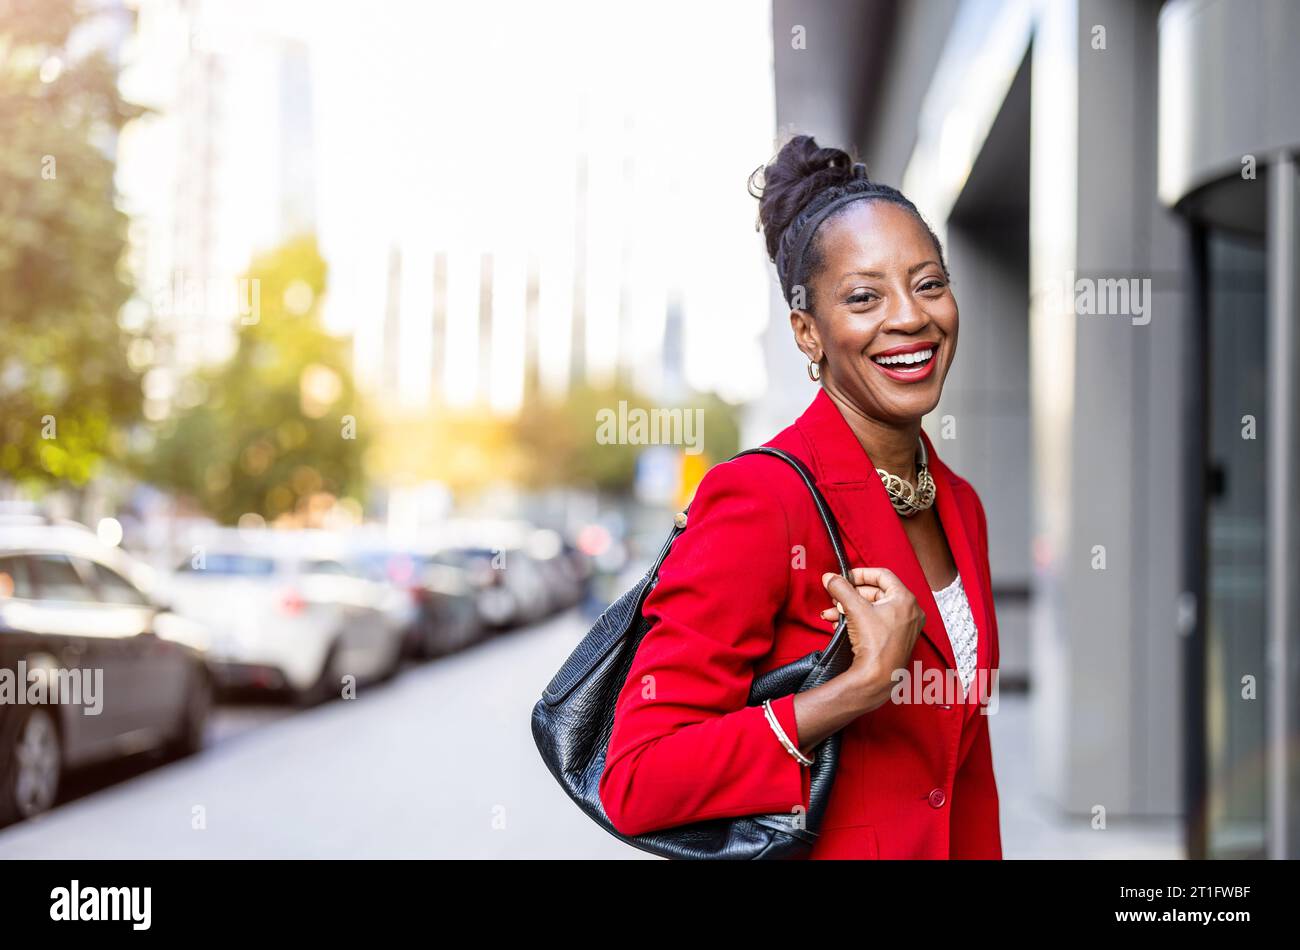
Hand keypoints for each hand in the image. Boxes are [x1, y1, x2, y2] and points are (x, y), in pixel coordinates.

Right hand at [821, 568, 924, 711]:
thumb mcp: (855, 609)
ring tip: (833, 614)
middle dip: (850, 595)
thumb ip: (841, 588)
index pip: (882, 575)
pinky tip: (841, 626)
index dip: (860, 574)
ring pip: (873, 609)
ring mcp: (904, 627)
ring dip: (850, 609)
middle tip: (835, 597)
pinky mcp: (896, 640)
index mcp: (905, 599)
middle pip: (875, 593)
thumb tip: (830, 578)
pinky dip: (858, 621)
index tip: (845, 577)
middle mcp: (909, 612)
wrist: (878, 677)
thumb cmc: (876, 644)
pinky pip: (876, 623)